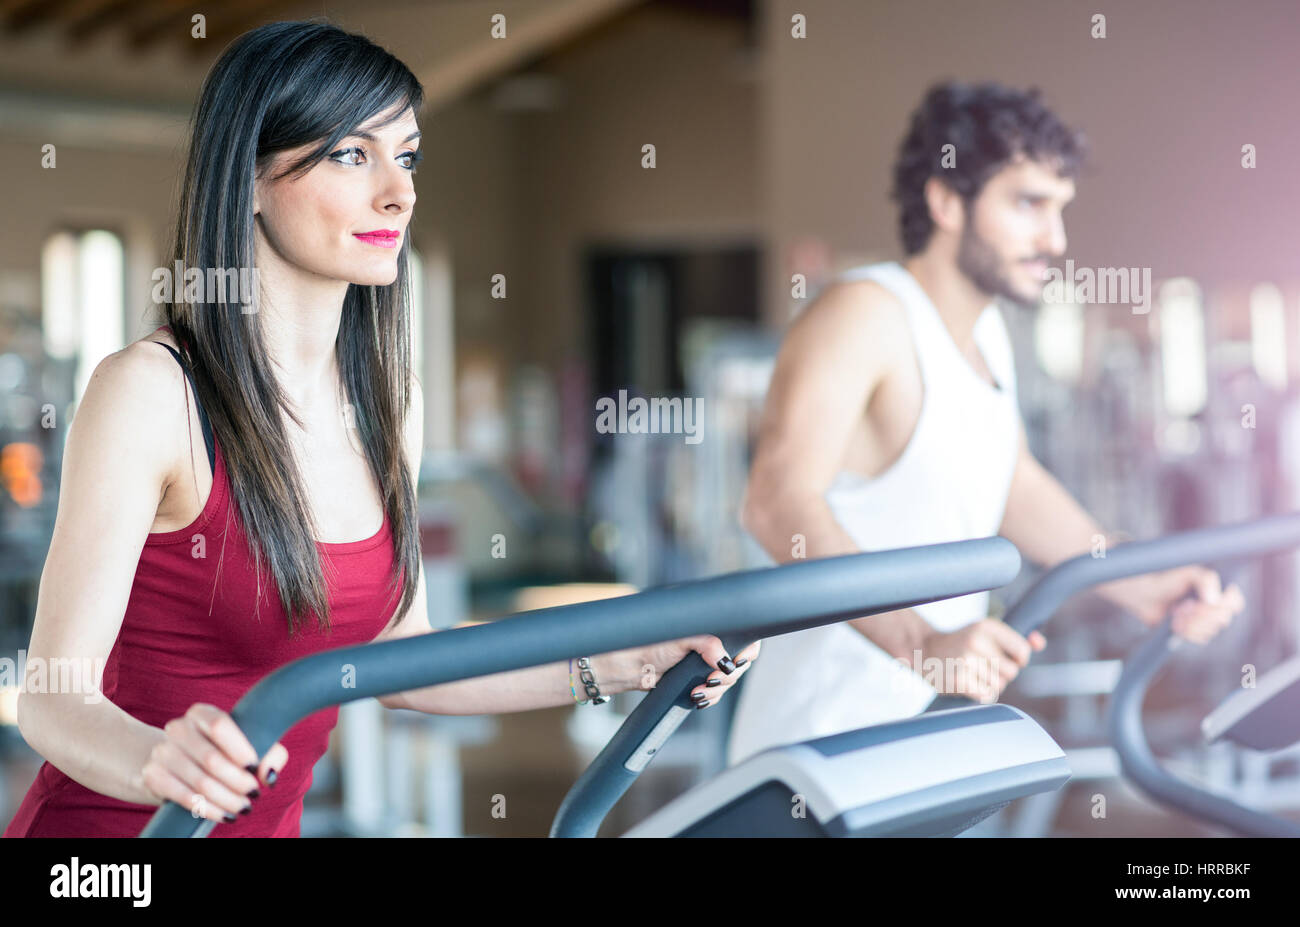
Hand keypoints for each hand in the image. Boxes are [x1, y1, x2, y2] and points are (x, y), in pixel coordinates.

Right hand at [141, 703, 286, 823]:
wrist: (174, 763)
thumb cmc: (221, 751)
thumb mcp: (246, 744)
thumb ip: (269, 753)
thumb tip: (268, 775)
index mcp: (201, 713)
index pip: (219, 726)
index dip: (240, 750)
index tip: (255, 768)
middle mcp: (178, 728)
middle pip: (212, 760)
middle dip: (238, 782)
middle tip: (253, 794)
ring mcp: (162, 752)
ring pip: (201, 782)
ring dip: (227, 799)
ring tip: (244, 807)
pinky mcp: (153, 776)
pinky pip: (185, 797)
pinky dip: (209, 809)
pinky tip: (225, 814)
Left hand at [603, 637, 760, 709]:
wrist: (627, 664)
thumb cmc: (649, 641)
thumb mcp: (681, 638)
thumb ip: (707, 644)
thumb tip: (726, 662)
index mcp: (711, 626)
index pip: (744, 637)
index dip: (744, 654)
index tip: (731, 665)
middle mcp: (711, 644)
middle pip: (738, 664)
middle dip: (726, 678)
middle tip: (710, 682)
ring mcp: (705, 663)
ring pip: (727, 682)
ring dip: (716, 691)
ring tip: (697, 693)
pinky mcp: (697, 679)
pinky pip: (715, 693)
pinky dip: (709, 699)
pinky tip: (697, 699)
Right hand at [918, 620, 1045, 702]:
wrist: (924, 650)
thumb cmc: (963, 642)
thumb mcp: (987, 633)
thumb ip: (1018, 638)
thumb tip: (1040, 643)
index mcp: (986, 626)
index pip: (1022, 651)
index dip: (1019, 659)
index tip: (1007, 656)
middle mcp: (976, 641)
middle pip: (1012, 672)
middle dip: (1002, 673)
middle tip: (982, 665)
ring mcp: (966, 661)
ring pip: (999, 685)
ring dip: (989, 684)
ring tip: (972, 672)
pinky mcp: (959, 680)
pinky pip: (987, 695)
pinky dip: (980, 693)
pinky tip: (968, 682)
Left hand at [1098, 566, 1243, 643]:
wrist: (1143, 592)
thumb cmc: (1165, 578)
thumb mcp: (1187, 573)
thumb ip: (1206, 580)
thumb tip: (1215, 599)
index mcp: (1217, 588)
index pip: (1235, 602)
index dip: (1224, 606)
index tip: (1204, 600)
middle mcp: (1213, 605)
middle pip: (1223, 619)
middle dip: (1201, 614)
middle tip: (1183, 605)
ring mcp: (1203, 619)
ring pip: (1211, 630)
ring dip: (1191, 623)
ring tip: (1176, 611)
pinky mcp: (1191, 631)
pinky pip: (1200, 638)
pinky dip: (1187, 631)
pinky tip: (1175, 622)